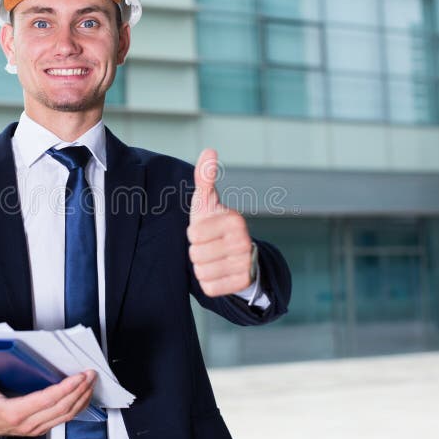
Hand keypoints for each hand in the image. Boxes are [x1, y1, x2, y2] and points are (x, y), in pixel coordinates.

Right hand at [0, 368, 96, 437]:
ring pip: (66, 415)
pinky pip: (64, 418)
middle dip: (79, 390)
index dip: (65, 389)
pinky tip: (84, 396)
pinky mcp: (41, 427)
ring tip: (91, 383)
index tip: (78, 378)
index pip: (46, 400)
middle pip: (62, 407)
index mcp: (14, 413)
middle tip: (90, 375)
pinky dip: (77, 407)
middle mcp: (28, 423)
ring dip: (82, 398)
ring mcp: (36, 427)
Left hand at [187, 148, 253, 296]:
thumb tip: (209, 150)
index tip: (206, 230)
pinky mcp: (241, 284)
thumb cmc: (214, 224)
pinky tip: (218, 272)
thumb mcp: (207, 201)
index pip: (194, 234)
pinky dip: (208, 282)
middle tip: (209, 245)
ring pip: (201, 271)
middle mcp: (244, 242)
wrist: (235, 254)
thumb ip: (205, 177)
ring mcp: (245, 264)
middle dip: (197, 251)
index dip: (194, 233)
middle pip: (196, 254)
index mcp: (235, 220)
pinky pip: (208, 287)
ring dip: (201, 266)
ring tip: (213, 258)